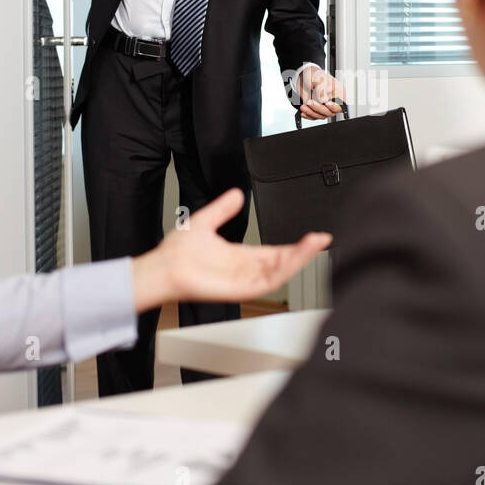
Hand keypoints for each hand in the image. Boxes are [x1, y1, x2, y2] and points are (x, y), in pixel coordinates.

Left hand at [132, 188, 330, 311]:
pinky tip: (293, 258)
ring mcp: (243, 281)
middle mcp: (245, 270)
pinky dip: (282, 271)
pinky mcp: (239, 290)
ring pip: (280, 272)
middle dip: (304, 251)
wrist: (162, 266)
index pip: (276, 251)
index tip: (312, 236)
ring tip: (314, 245)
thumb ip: (223, 209)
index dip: (296, 245)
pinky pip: (266, 283)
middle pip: (283, 262)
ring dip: (298, 259)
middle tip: (322, 239)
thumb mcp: (206, 221)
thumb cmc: (176, 253)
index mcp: (240, 256)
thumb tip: (236, 194)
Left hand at [296, 66, 346, 120]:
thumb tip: (323, 99)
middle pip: (330, 112)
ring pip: (321, 116)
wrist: (303, 77)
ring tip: (305, 104)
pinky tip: (304, 110)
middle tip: (310, 101)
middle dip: (319, 108)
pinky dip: (308, 115)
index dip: (335, 106)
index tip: (327, 103)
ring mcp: (324, 107)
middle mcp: (332, 101)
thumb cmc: (314, 75)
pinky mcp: (317, 110)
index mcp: (338, 92)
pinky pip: (314, 117)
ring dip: (312, 111)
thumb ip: (322, 88)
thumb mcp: (318, 78)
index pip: (342, 104)